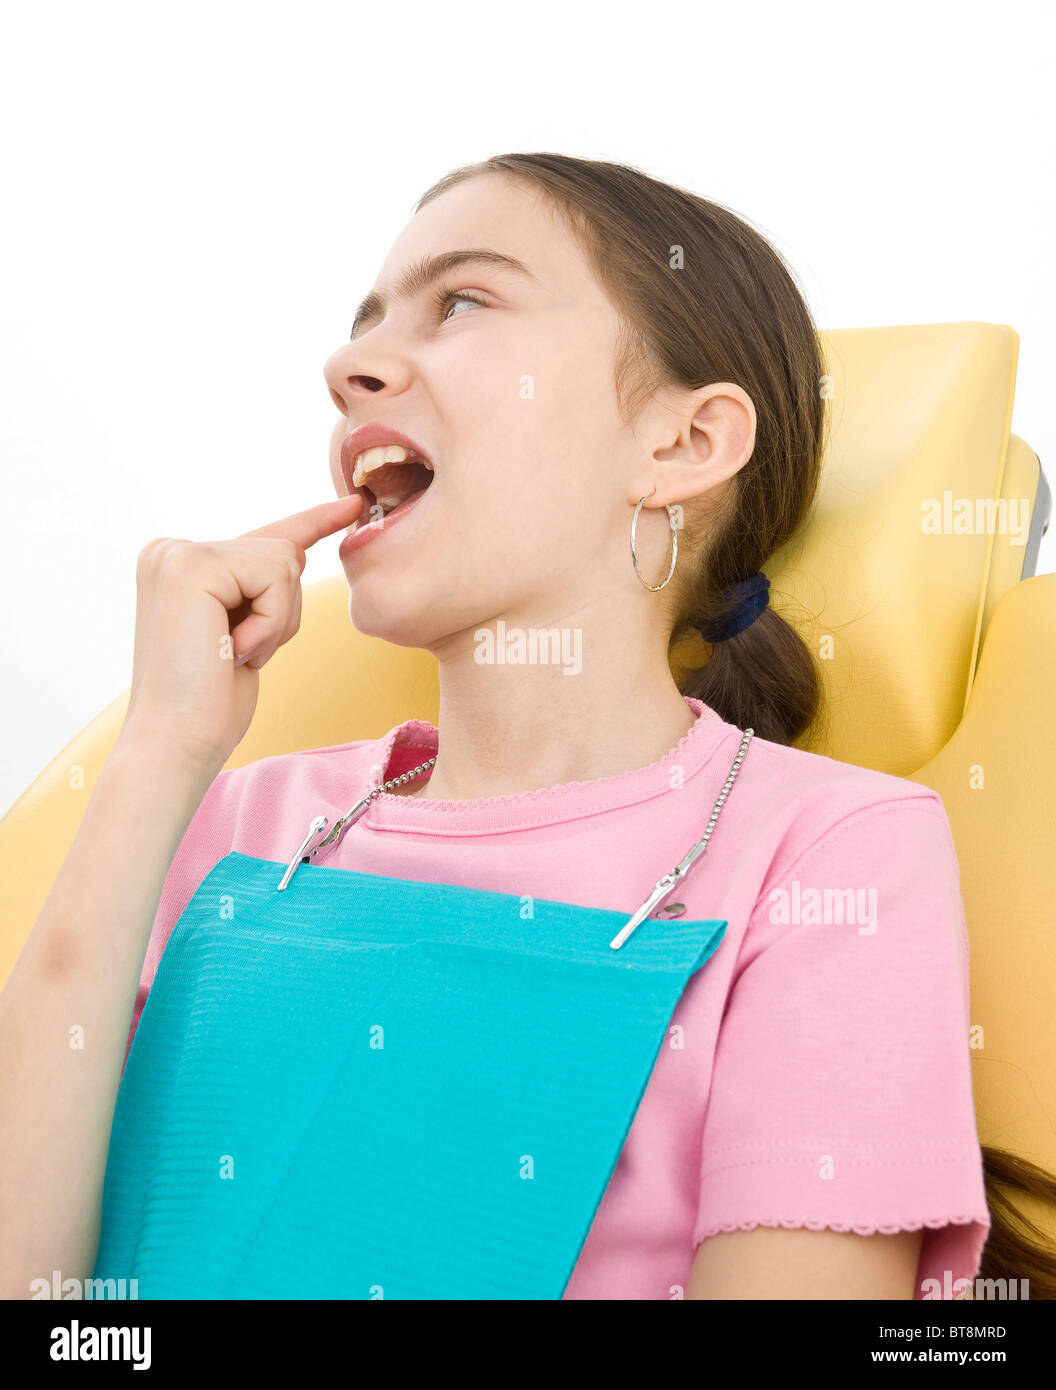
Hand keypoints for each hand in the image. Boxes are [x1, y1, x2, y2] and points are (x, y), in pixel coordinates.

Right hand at [119, 494, 363, 770]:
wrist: (176, 744)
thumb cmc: (211, 703)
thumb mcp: (245, 630)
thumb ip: (260, 587)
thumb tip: (297, 549)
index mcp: (180, 563)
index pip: (263, 537)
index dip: (314, 521)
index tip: (354, 504)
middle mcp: (171, 549)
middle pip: (282, 551)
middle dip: (282, 612)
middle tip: (239, 653)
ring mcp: (177, 553)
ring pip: (284, 560)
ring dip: (277, 620)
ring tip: (234, 652)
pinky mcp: (192, 565)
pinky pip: (275, 575)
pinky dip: (270, 621)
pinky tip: (233, 648)